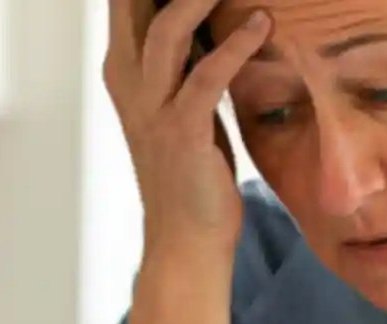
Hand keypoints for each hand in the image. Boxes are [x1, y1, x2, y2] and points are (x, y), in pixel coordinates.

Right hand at [103, 0, 270, 253]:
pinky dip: (235, 46)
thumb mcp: (186, 102)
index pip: (130, 0)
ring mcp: (150, 108)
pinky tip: (262, 23)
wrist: (187, 238)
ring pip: (167, 31)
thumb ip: (191, 58)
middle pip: (136, 2)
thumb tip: (218, 16)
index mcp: (124, 68)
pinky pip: (206, 77)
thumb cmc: (194, 169)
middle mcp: (128, 81)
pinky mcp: (180, 133)